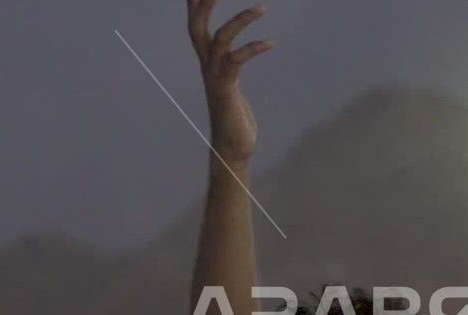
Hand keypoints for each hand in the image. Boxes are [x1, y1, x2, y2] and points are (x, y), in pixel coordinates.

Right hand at [188, 1, 273, 163]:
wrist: (232, 147)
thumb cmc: (235, 119)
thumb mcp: (231, 86)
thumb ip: (230, 69)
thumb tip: (235, 59)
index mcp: (207, 63)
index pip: (196, 27)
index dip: (196, 7)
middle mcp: (206, 66)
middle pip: (197, 27)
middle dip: (204, 4)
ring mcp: (215, 77)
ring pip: (221, 39)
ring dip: (241, 20)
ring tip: (263, 7)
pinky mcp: (226, 88)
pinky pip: (238, 60)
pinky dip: (254, 48)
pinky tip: (272, 42)